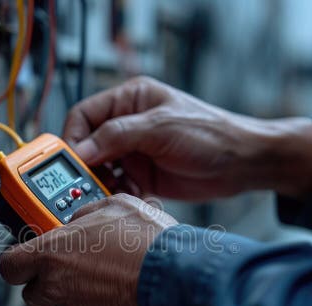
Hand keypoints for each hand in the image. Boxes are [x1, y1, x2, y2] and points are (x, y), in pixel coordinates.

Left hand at [0, 194, 177, 305]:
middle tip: (72, 267)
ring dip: (79, 296)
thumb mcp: (115, 206)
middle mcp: (57, 288)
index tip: (24, 257)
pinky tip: (122, 294)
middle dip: (48, 282)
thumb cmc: (148, 243)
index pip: (8, 266)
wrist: (179, 281)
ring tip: (110, 277)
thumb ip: (85, 215)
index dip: (16, 262)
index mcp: (52, 254)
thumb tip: (79, 221)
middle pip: (33, 294)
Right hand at [63, 76, 311, 199]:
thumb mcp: (160, 129)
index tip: (69, 161)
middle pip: (87, 145)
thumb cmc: (211, 134)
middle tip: (83, 184)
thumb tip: (80, 150)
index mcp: (129, 100)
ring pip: (100, 169)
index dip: (72, 138)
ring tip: (108, 195)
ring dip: (100, 184)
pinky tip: (130, 199)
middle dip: (84, 166)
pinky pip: (117, 187)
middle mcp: (127, 125)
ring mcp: (134, 152)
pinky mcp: (142, 176)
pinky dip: (117, 195)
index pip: (84, 116)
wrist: (243, 164)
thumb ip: (117, 136)